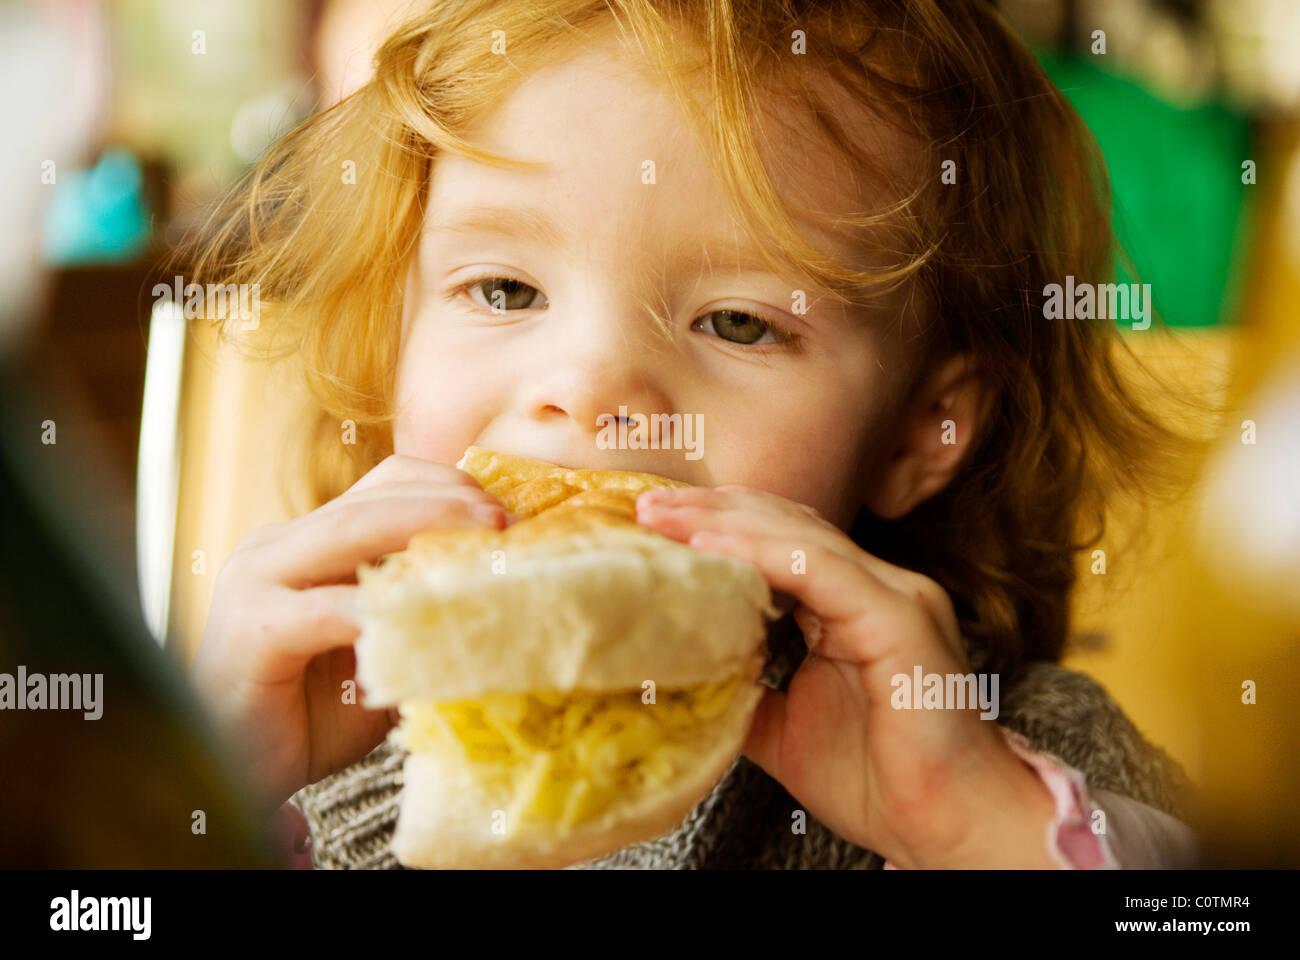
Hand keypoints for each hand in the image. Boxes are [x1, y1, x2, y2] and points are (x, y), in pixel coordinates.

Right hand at [190, 455, 508, 817]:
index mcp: (308, 540)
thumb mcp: (380, 650)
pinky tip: (427, 614)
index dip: (449, 488)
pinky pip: (326, 608)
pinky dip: (381, 608)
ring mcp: (257, 579)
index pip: (385, 486)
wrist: (234, 776)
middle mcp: (278, 545)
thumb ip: (419, 613)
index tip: (508, 510)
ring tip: (482, 548)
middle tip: (507, 522)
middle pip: (375, 499)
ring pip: (351, 531)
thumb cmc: (312, 716)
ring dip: (426, 531)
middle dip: (450, 503)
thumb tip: (502, 595)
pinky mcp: (252, 628)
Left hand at [635, 484, 1057, 867]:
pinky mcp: (900, 617)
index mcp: (856, 603)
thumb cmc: (879, 781)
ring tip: (663, 517)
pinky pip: (821, 571)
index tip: (652, 527)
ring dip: (725, 522)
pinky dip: (762, 553)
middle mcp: (879, 586)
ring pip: (799, 537)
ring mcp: (895, 596)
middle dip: (712, 511)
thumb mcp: (783, 727)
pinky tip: (710, 547)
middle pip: (785, 526)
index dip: (718, 526)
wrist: (946, 829)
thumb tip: (677, 672)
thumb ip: (741, 689)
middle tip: (646, 507)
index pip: (781, 542)